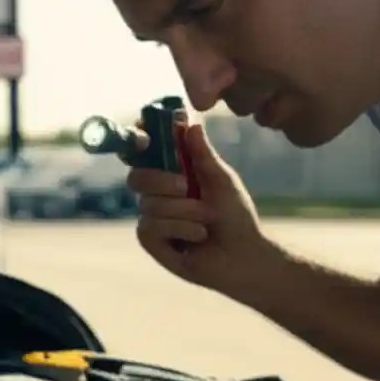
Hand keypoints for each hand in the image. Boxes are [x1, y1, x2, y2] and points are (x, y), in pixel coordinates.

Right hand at [125, 122, 269, 293]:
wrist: (243, 255)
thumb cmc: (235, 216)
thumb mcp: (222, 180)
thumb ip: (203, 155)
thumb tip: (191, 125)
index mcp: (172, 171)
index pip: (144, 152)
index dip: (137, 140)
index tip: (146, 136)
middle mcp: (157, 192)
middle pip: (136, 177)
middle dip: (160, 180)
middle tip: (186, 186)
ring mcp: (151, 216)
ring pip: (149, 204)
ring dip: (184, 211)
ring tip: (206, 222)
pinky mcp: (151, 240)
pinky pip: (150, 227)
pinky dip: (179, 229)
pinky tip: (197, 236)